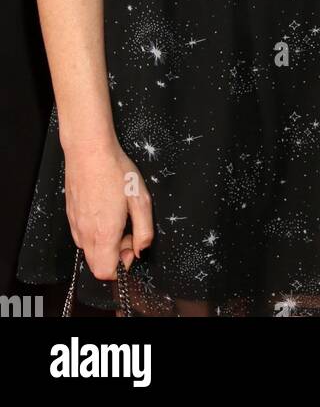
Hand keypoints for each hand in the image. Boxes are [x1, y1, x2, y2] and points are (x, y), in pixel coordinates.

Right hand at [64, 141, 152, 280]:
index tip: (132, 245)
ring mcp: (75, 225)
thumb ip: (145, 230)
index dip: (123, 265)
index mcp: (104, 233)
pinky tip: (105, 211)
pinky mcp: (70, 216)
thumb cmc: (115, 170)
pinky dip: (94, 233)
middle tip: (127, 231)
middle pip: (96, 266)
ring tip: (117, 219)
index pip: (106, 272)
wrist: (89, 150)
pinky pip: (81, 236)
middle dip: (115, 256)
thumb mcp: (141, 199)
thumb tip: (142, 248)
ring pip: (88, 251)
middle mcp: (86, 233)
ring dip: (104, 245)